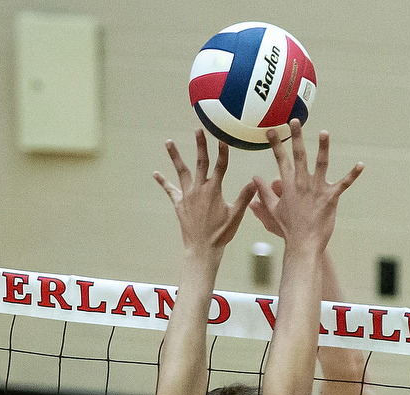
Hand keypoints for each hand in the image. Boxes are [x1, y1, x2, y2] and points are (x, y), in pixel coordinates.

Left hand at [154, 129, 255, 252]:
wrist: (202, 249)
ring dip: (175, 156)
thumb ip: (244, 197)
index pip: (220, 166)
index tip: (222, 138)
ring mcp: (187, 196)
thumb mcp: (236, 216)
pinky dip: (163, 181)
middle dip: (200, 145)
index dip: (222, 151)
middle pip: (201, 162)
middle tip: (198, 129)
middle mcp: (199, 189)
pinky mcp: (179, 204)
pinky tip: (155, 173)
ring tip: (168, 141)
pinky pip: (170, 190)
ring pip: (182, 171)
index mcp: (214, 191)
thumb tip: (254, 182)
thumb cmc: (221, 234)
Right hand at [253, 120, 362, 251]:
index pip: (280, 160)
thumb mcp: (273, 209)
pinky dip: (353, 174)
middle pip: (299, 155)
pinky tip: (361, 165)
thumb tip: (254, 178)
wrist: (303, 244)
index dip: (276, 144)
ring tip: (324, 132)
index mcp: (287, 185)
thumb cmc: (288, 228)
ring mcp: (317, 189)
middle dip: (296, 136)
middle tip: (294, 120)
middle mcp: (302, 183)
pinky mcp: (331, 198)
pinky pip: (344, 183)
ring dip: (323, 147)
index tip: (270, 131)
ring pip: (321, 163)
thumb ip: (264, 192)